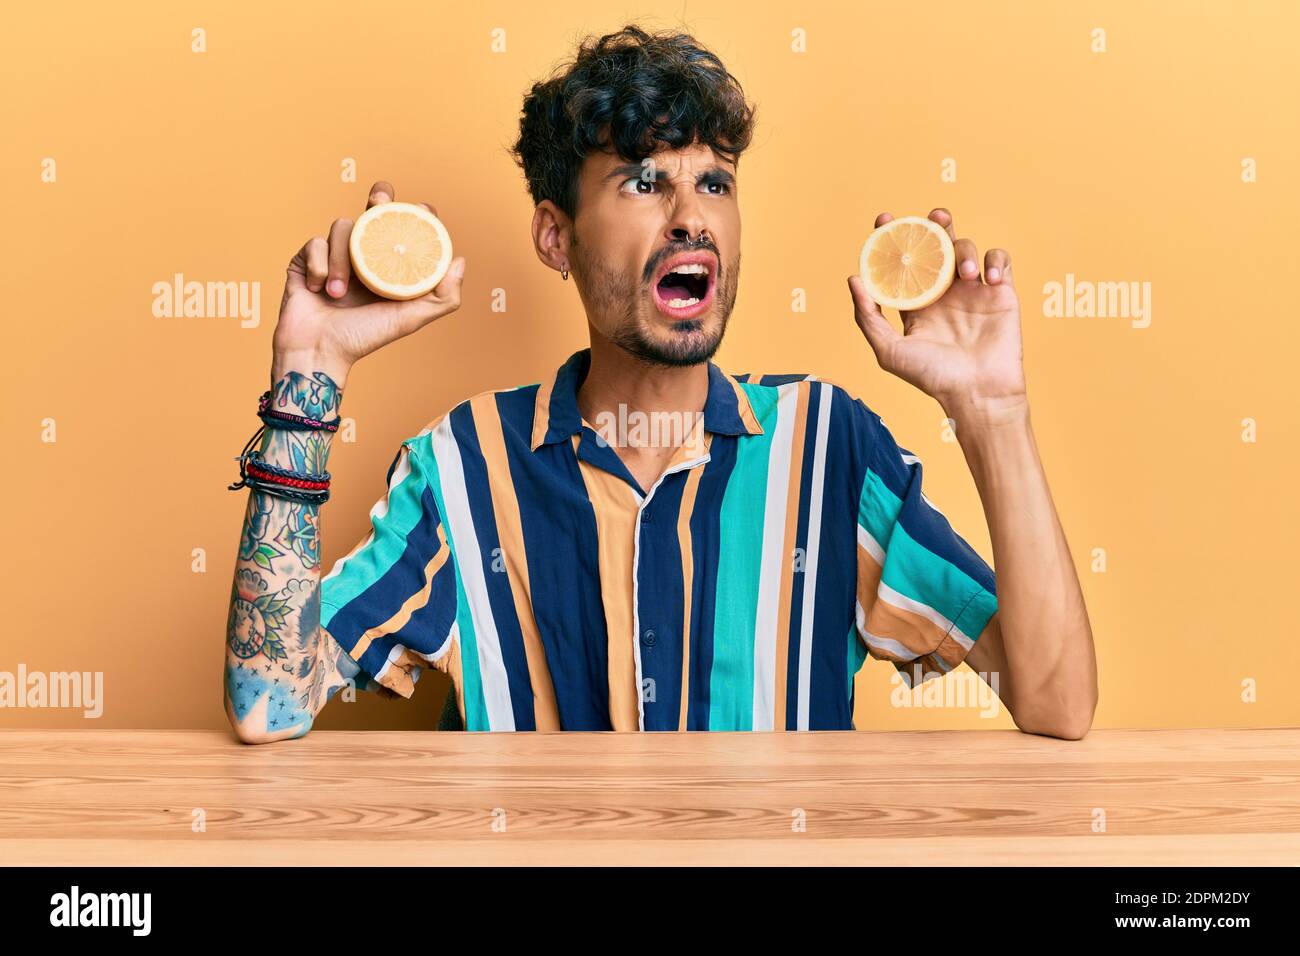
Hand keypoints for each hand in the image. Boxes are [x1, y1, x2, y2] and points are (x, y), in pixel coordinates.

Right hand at [272, 181, 466, 377]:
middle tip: (379, 202)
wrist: (319, 351)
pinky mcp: (307, 258)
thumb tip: (460, 261)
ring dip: (341, 260)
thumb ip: (442, 297)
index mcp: (387, 266)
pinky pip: (315, 243)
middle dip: (380, 198)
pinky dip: (319, 266)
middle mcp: (362, 256)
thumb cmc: (364, 338)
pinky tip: (320, 289)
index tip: (421, 209)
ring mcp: (334, 255)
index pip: (403, 228)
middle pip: (372, 210)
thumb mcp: (410, 319)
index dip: (413, 213)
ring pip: (342, 227)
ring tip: (339, 293)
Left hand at [848, 208, 1025, 412]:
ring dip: (965, 250)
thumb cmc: (932, 378)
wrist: (978, 393)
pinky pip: (1000, 260)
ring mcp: (973, 291)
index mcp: (916, 302)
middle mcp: (943, 292)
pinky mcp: (1002, 293)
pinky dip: (994, 261)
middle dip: (934, 224)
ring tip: (966, 275)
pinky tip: (988, 279)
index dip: (893, 237)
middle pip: (937, 244)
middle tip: (934, 217)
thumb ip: (868, 317)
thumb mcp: (889, 351)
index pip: (902, 262)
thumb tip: (854, 279)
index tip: (884, 220)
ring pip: (966, 248)